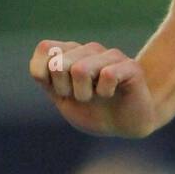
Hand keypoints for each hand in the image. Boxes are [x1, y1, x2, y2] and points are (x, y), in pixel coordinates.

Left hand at [29, 40, 158, 137]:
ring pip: (80, 69)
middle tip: (79, 97)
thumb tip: (51, 63)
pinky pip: (107, 75)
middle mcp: (89, 49)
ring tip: (96, 96)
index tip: (59, 89)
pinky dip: (104, 92)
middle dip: (63, 89)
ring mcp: (110, 55)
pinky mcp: (130, 66)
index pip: (45, 48)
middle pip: (58, 64)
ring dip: (83, 94)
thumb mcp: (59, 96)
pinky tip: (111, 93)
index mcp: (70, 52)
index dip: (44, 74)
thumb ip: (46, 76)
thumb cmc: (91, 110)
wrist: (123, 126)